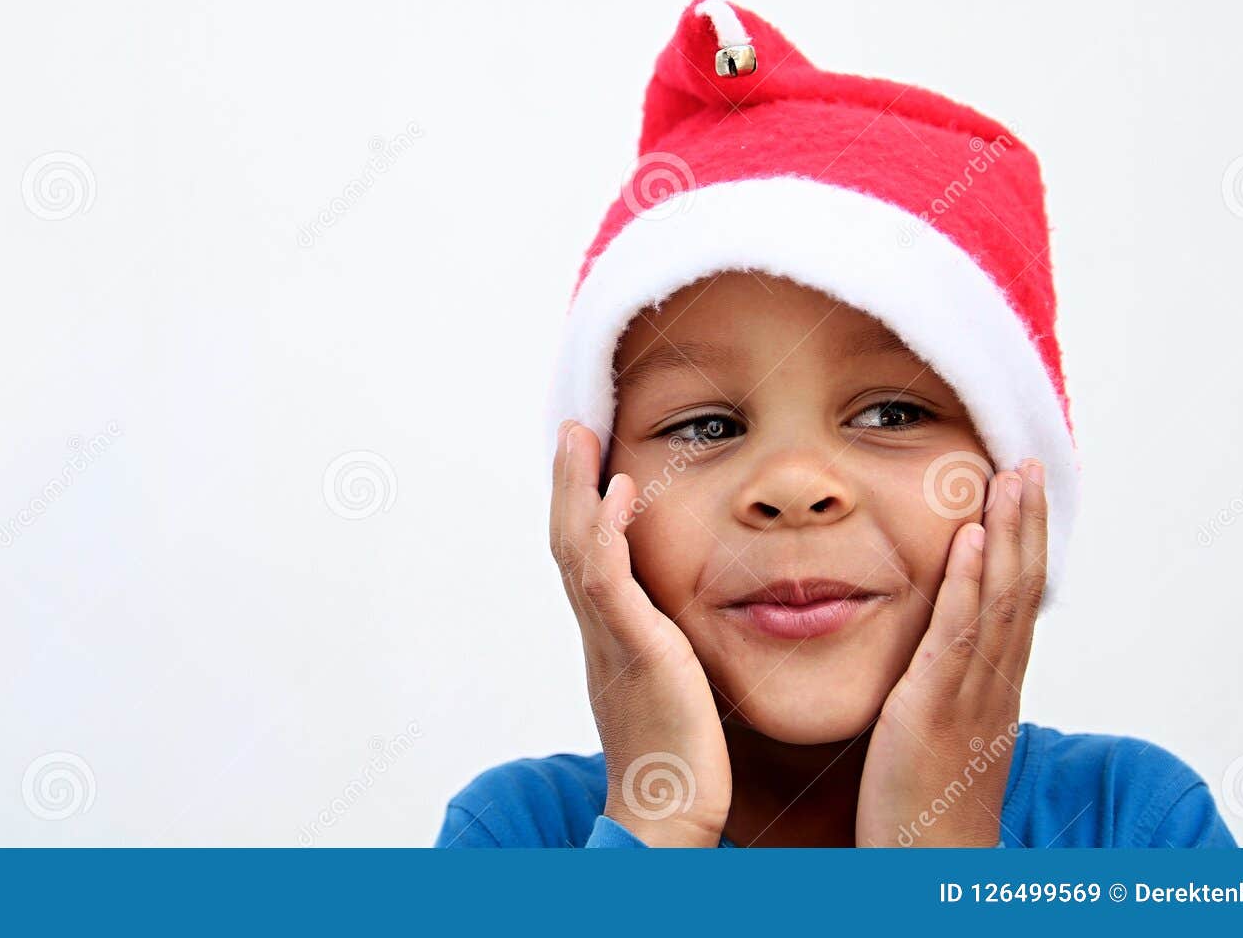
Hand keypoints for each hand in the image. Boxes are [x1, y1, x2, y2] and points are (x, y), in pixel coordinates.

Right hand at [550, 420, 731, 846]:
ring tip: (579, 440)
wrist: (667, 812)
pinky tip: (616, 493)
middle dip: (566, 484)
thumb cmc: (677, 758)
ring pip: (578, 550)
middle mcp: (599, 632)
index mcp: (608, 637)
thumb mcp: (668, 685)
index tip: (581, 460)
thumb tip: (675, 628)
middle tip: (569, 431)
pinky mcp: (637, 651)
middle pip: (568, 542)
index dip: (577, 506)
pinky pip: (609, 582)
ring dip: (575, 490)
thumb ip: (664, 649)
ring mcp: (612, 640)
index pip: (583, 557)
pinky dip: (607, 532)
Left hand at [855, 459, 1047, 847]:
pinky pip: (955, 635)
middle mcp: (993, 686)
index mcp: (994, 691)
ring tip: (1008, 478)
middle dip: (1026, 525)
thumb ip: (941, 693)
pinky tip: (969, 539)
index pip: (1017, 604)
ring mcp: (969, 696)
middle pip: (1019, 590)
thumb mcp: (941, 738)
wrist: (930, 870)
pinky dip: (966, 583)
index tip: (1024, 496)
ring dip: (1006, 534)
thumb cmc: (924, 811)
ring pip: (998, 601)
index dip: (1024, 548)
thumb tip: (932, 658)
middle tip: (1026, 464)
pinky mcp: (933, 708)